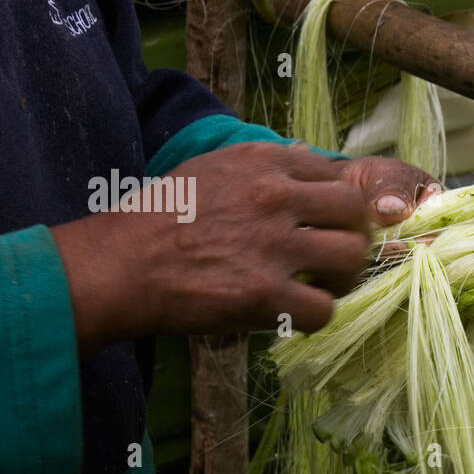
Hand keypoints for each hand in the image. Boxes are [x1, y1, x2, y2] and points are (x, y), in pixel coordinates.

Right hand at [51, 141, 439, 355]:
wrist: (118, 266)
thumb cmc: (159, 219)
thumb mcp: (210, 169)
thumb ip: (261, 168)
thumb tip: (304, 157)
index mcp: (261, 162)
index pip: (335, 175)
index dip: (337, 205)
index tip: (325, 224)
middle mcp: (274, 196)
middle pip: (355, 212)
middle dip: (350, 236)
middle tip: (331, 258)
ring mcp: (273, 246)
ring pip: (351, 257)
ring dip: (342, 277)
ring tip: (319, 287)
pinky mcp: (264, 294)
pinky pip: (324, 309)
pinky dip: (315, 316)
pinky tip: (293, 313)